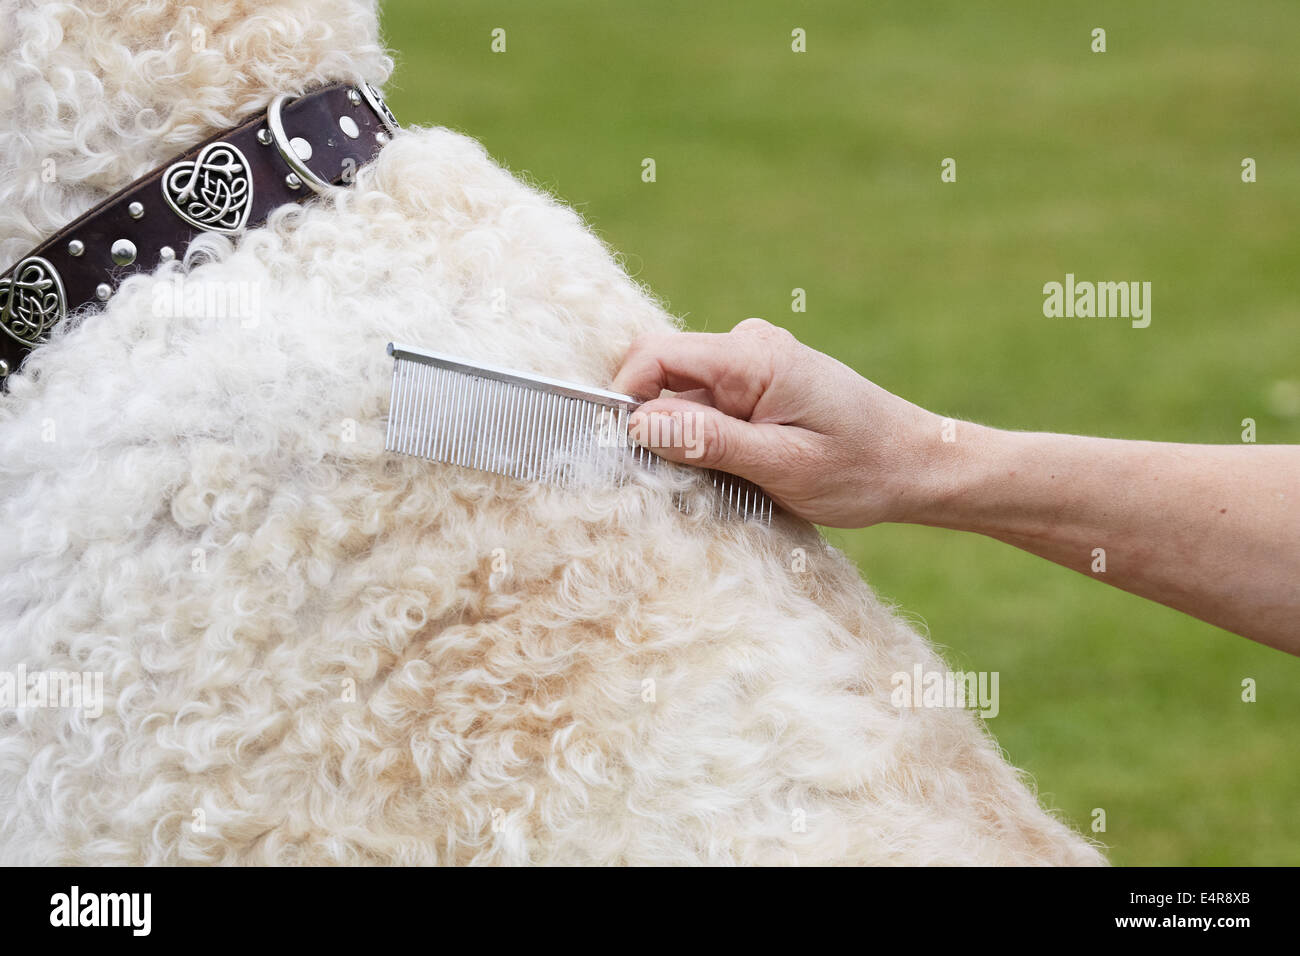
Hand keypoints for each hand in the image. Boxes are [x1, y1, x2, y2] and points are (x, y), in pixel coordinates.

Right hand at [611, 318, 945, 526]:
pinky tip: (736, 470)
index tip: (621, 451)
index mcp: (754, 357)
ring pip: (682, 392)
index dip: (624, 398)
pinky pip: (707, 401)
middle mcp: (749, 345)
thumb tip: (640, 423)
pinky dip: (705, 436)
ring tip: (722, 479)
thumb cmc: (859, 469)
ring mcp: (754, 361)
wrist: (916, 464)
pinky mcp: (759, 381)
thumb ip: (710, 442)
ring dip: (683, 437)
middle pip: (662, 371)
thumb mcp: (783, 466)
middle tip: (674, 478)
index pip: (655, 356)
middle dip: (654, 424)